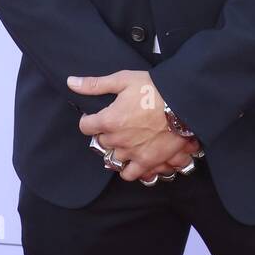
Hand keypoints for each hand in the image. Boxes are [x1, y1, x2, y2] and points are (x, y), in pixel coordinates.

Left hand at [69, 69, 201, 182]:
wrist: (183, 102)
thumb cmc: (154, 89)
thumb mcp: (123, 80)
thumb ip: (95, 84)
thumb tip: (71, 83)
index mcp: (108, 120)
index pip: (86, 127)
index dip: (90, 120)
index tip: (97, 116)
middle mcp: (117, 140)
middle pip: (101, 142)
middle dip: (106, 134)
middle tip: (118, 125)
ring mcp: (132, 153)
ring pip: (114, 159)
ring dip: (117, 151)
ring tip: (126, 142)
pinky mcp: (148, 162)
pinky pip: (131, 174)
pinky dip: (129, 169)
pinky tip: (133, 160)